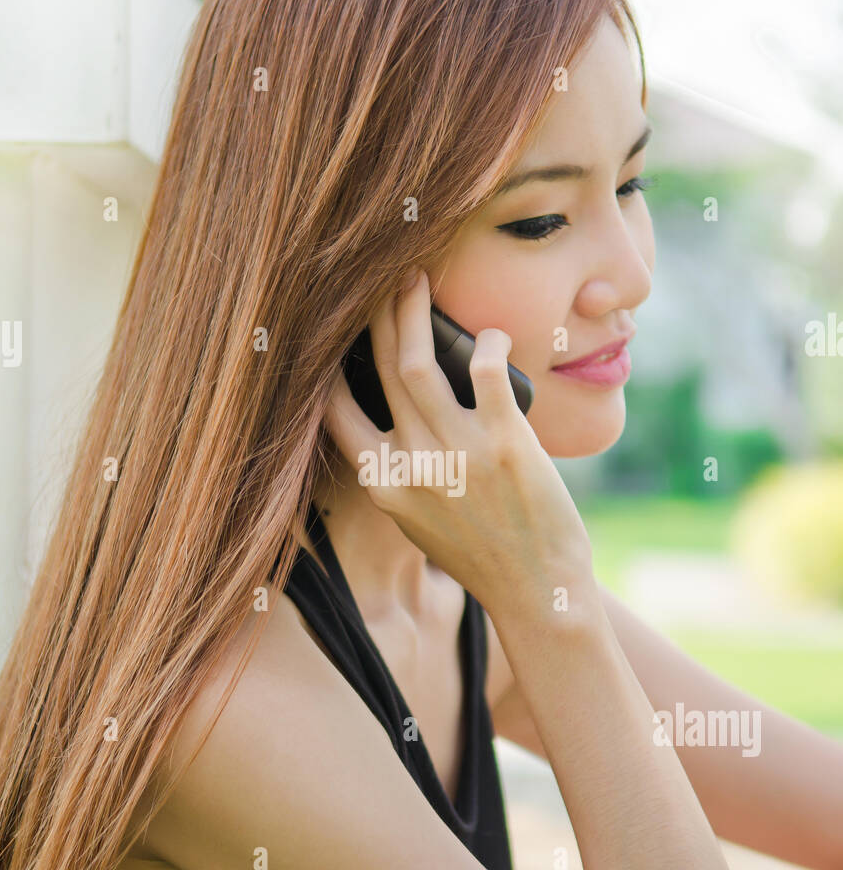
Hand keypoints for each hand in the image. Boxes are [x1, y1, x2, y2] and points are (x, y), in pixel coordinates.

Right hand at [323, 269, 597, 618]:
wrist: (538, 591)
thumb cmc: (484, 556)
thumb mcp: (421, 522)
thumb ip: (401, 477)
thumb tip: (397, 423)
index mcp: (383, 486)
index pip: (334, 413)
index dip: (330, 364)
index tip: (336, 328)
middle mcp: (411, 466)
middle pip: (382, 371)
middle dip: (379, 315)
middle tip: (383, 278)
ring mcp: (456, 453)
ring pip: (418, 362)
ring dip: (415, 311)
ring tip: (416, 279)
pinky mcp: (505, 442)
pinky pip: (485, 372)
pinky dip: (487, 344)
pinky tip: (492, 335)